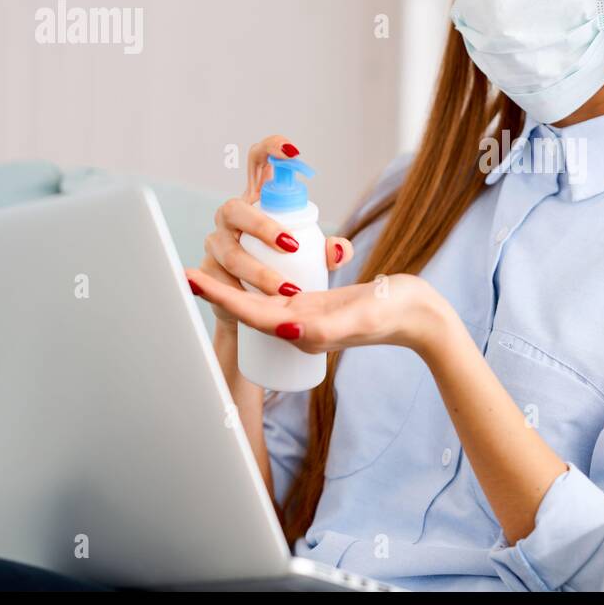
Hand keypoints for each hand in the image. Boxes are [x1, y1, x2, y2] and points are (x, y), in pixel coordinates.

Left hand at [184, 269, 451, 356]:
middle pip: (247, 310)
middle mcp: (298, 328)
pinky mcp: (316, 308)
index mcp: (302, 331)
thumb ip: (324, 327)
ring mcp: (306, 318)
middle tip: (184, 273)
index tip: (191, 277)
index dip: (219, 295)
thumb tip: (283, 327)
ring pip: (258, 304)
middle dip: (216, 293)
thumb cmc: (394, 312)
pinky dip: (254, 287)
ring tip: (203, 274)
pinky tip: (241, 276)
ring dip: (230, 290)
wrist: (419, 316)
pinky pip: (276, 298)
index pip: (250, 313)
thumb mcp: (360, 316)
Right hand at [196, 134, 352, 326]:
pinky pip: (218, 279)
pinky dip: (241, 292)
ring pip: (229, 251)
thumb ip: (330, 252)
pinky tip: (258, 303)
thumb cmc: (285, 269)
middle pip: (236, 208)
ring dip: (258, 271)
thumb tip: (337, 249)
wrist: (255, 306)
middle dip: (263, 227)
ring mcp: (216, 242)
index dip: (271, 150)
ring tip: (287, 289)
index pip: (258, 164)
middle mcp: (232, 217)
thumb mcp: (311, 258)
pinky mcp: (206, 271)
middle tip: (292, 246)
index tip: (293, 152)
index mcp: (258, 202)